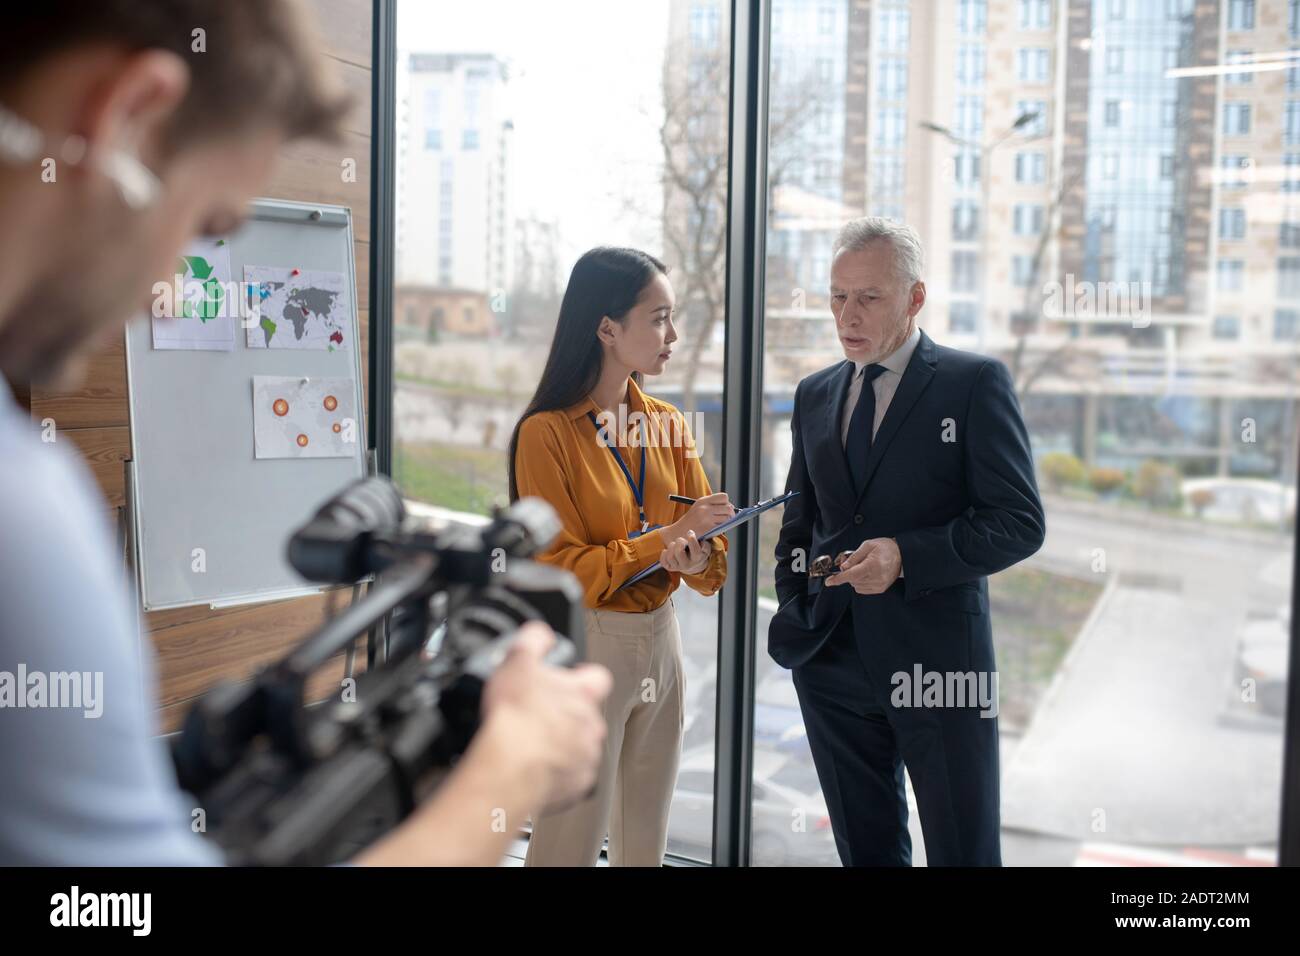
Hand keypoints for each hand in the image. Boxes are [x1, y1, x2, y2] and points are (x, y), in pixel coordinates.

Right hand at [478, 622, 611, 812]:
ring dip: (561, 745)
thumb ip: (534, 639)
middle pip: (586, 715)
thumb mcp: (518, 661)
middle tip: (537, 717)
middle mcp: (592, 725)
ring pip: (579, 747)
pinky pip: (570, 777)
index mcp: (583, 694)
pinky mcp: (577, 787)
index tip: (565, 680)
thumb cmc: (515, 718)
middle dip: (565, 715)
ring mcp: (586, 757)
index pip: (598, 677)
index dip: (581, 677)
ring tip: (531, 745)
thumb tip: (541, 631)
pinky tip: (532, 767)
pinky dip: (555, 773)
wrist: (509, 768)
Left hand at [660, 531, 711, 574]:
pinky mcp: (670, 567)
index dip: (692, 540)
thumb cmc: (699, 551)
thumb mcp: (706, 548)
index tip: (690, 532)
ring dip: (671, 546)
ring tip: (674, 544)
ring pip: (670, 556)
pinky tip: (668, 550)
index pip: (695, 551)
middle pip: (679, 553)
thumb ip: (706, 545)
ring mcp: (678, 567)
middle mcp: (687, 565)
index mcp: (697, 559)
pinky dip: (664, 553)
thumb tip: (702, 544)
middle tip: (681, 539)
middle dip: (679, 542)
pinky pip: (663, 561)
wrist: (693, 564)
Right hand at [665, 491, 733, 539]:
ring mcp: (706, 518)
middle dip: (731, 513)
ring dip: (727, 522)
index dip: (727, 502)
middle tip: (729, 518)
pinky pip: (722, 526)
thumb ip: (712, 505)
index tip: (725, 508)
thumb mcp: (698, 508)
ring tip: (720, 524)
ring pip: (727, 518)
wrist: (678, 532)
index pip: (723, 497)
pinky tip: (716, 529)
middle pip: (728, 507)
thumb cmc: (691, 521)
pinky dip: (722, 528)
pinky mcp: (707, 528)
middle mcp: (704, 507)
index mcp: (703, 500)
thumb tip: (731, 507)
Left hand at [825, 537, 901, 594]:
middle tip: (854, 562)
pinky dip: (860, 582)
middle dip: (848, 572)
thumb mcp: (867, 545)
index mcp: (872, 565)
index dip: (838, 579)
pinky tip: (867, 573)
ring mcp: (879, 585)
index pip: (851, 575)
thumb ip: (854, 557)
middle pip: (852, 580)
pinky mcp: (880, 589)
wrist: (902, 555)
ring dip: (854, 578)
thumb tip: (842, 567)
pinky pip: (862, 589)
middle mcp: (876, 577)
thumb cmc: (885, 548)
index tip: (828, 582)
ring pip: (856, 586)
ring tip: (864, 567)